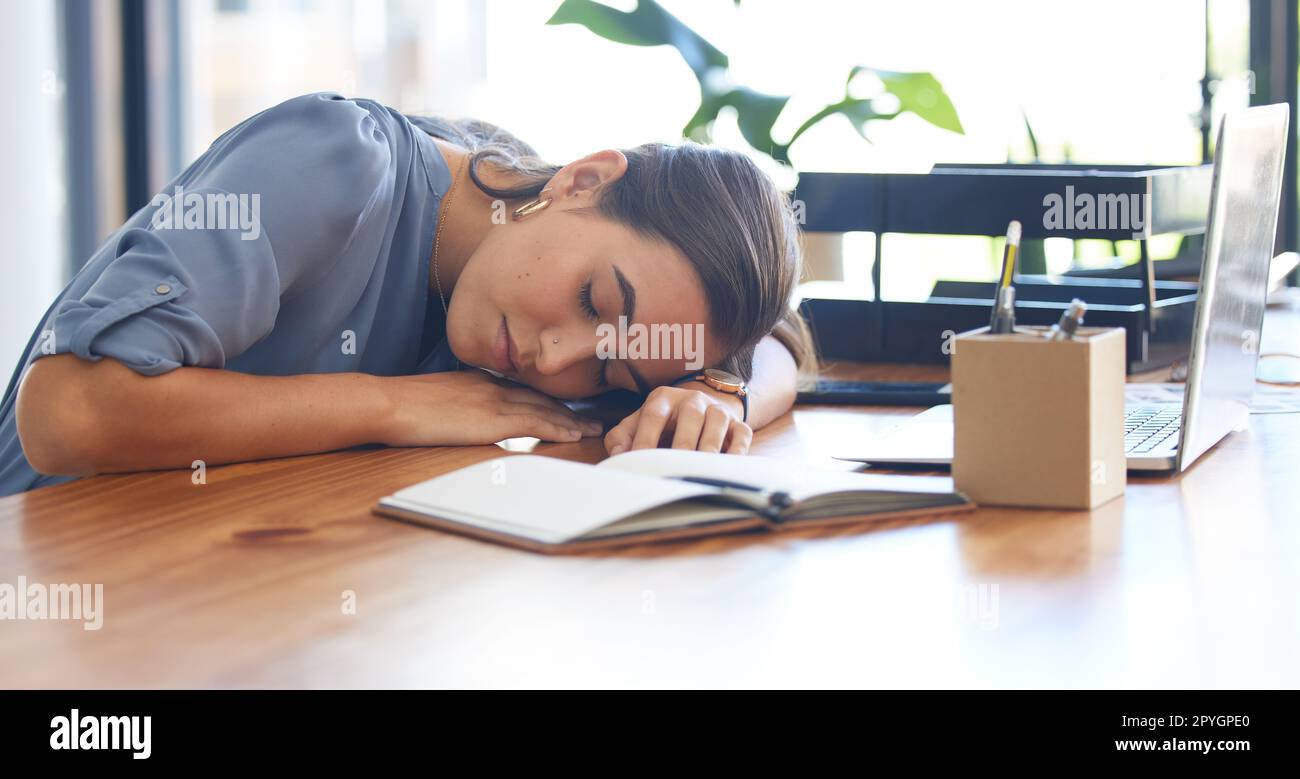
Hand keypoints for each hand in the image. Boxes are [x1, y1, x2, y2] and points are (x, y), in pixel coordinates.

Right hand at [378, 370, 603, 446]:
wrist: (391, 403)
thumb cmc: (404, 404)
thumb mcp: (438, 399)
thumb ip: (459, 404)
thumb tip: (467, 417)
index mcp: (480, 380)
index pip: (523, 390)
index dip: (548, 400)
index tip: (566, 408)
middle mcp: (493, 386)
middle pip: (541, 397)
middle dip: (568, 409)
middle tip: (592, 417)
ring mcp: (495, 401)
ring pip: (545, 408)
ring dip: (571, 420)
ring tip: (592, 429)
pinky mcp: (493, 418)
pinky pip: (535, 421)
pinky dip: (558, 428)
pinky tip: (573, 434)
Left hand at [603, 385, 750, 455]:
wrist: (697, 409)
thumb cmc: (662, 423)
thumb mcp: (637, 425)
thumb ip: (621, 439)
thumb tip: (618, 456)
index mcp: (663, 399)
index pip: (653, 416)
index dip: (645, 438)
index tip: (638, 461)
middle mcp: (692, 400)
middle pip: (689, 416)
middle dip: (682, 443)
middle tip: (674, 467)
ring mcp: (717, 410)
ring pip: (717, 421)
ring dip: (710, 445)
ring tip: (700, 469)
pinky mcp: (737, 424)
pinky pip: (742, 434)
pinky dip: (738, 450)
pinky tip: (727, 467)